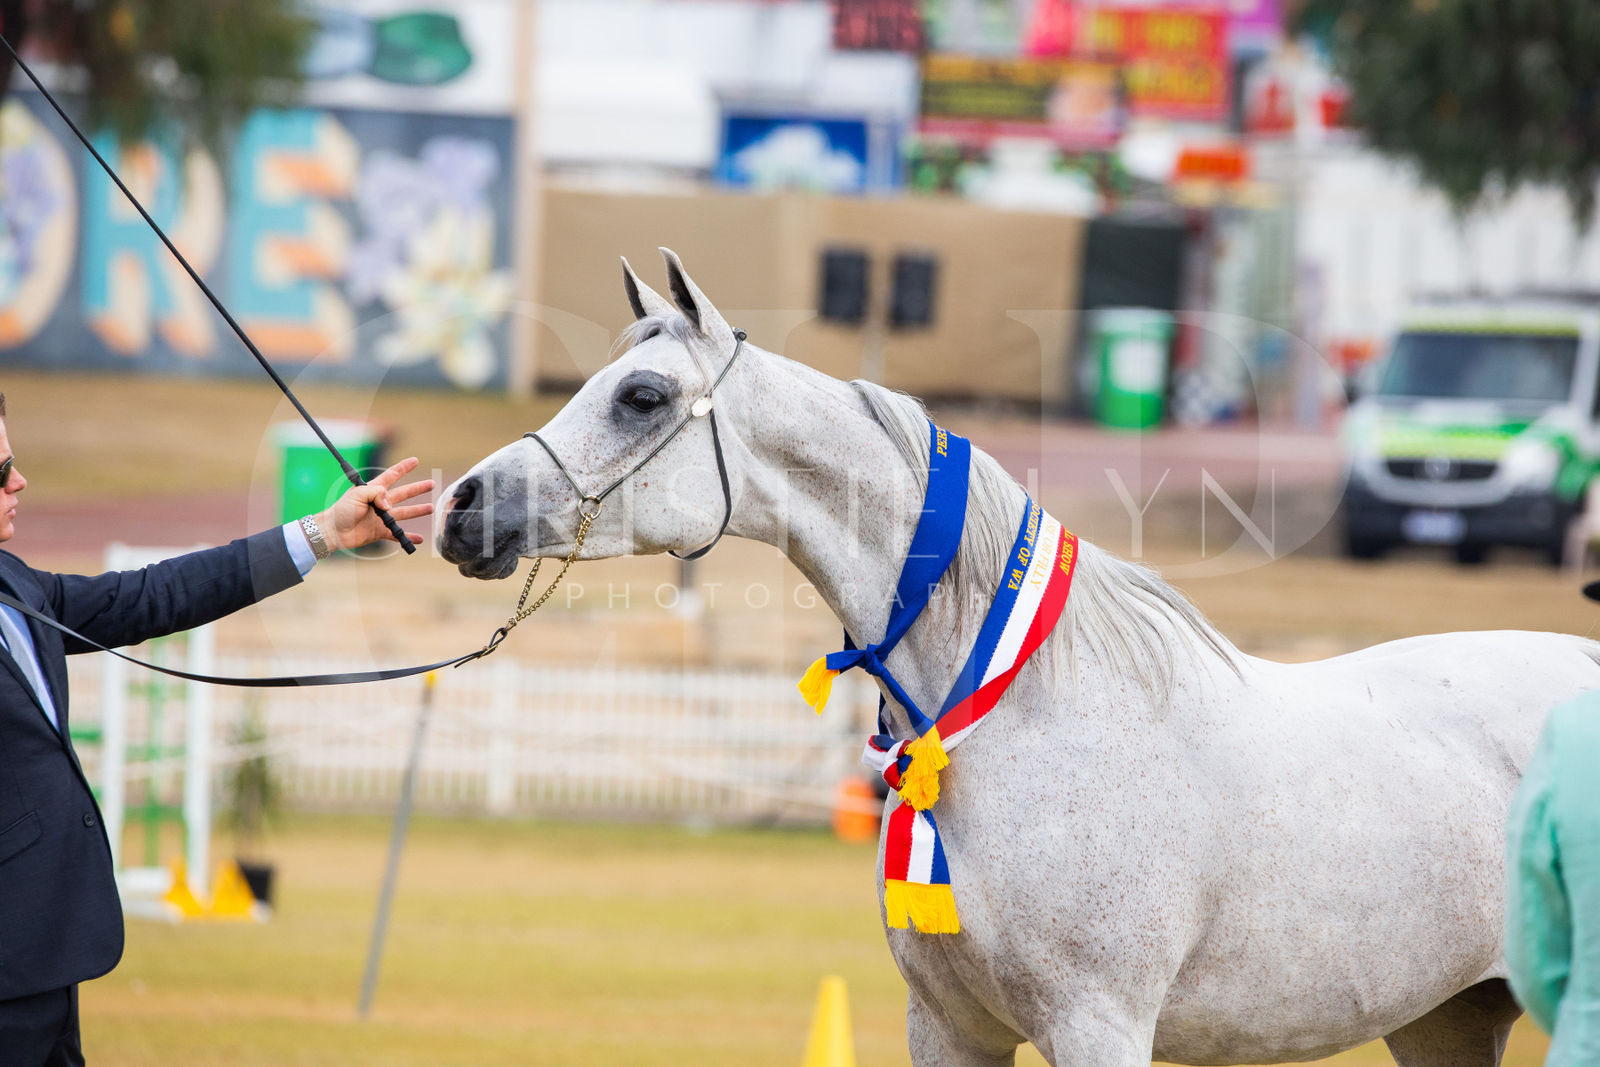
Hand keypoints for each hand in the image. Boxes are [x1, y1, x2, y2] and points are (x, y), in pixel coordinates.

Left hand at [315, 457, 434, 551]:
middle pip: (404, 493)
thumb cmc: (342, 510)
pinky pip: (397, 534)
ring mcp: (382, 518)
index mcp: (374, 490)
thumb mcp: (358, 494)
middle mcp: (380, 503)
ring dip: (418, 510)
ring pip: (404, 513)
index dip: (404, 468)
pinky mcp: (380, 532)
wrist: (333, 531)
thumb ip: (376, 493)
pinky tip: (419, 539)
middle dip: (417, 489)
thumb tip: (390, 505)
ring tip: (431, 508)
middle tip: (431, 484)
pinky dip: (408, 537)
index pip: (392, 475)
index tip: (415, 460)